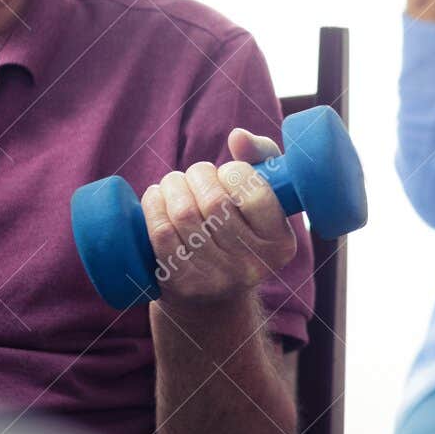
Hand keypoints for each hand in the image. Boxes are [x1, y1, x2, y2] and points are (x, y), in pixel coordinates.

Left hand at [140, 129, 298, 313]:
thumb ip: (261, 158)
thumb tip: (237, 137)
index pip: (256, 194)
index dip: (234, 172)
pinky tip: (156, 197)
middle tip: (194, 174)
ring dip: (172, 186)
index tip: (227, 172)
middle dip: (197, 174)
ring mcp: (217, 279)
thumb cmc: (239, 228)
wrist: (212, 296)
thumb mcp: (264, 197)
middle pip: (215, 202)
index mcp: (281, 244)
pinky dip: (154, 206)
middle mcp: (254, 266)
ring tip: (173, 183)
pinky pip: (162, 234)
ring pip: (185, 214)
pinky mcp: (183, 284)